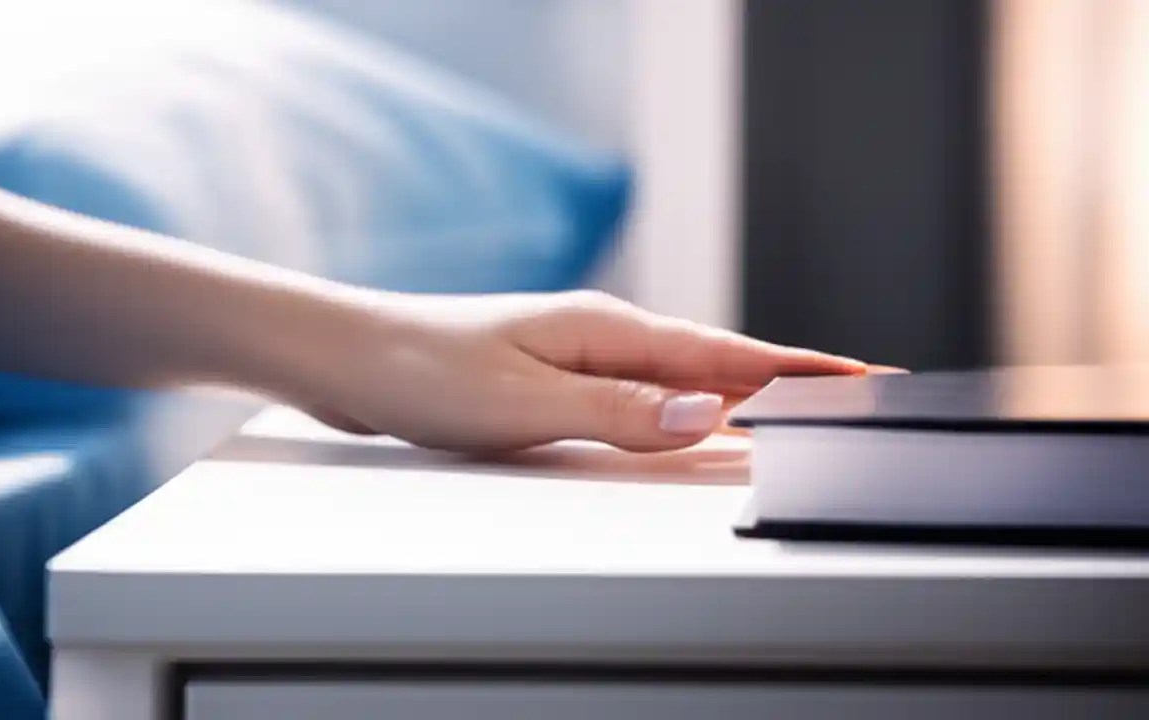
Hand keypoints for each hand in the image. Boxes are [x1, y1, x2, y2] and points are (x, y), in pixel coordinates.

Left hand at [267, 290, 865, 452]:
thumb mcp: (524, 401)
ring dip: (737, 395)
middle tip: (853, 398)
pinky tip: (688, 423)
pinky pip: (638, 394)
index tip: (864, 379)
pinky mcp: (553, 378)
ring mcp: (578, 356)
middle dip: (786, 381)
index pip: (725, 355)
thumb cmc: (420, 368)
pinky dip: (679, 409)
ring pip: (678, 379)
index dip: (798, 372)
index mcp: (606, 331)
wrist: (346, 354)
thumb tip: (707, 417)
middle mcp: (600, 338)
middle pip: (715, 363)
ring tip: (794, 412)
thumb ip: (618, 410)